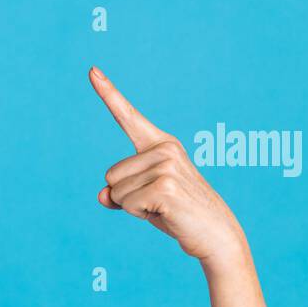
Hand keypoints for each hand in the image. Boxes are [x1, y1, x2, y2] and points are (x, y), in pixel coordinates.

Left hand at [89, 66, 246, 266]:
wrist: (216, 236)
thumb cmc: (177, 215)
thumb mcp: (142, 200)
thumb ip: (119, 193)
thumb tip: (103, 195)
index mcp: (161, 144)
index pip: (128, 117)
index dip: (108, 93)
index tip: (91, 70)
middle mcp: (165, 148)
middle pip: (110, 176)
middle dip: (126, 197)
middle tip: (158, 203)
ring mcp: (167, 165)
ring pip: (116, 192)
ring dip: (133, 208)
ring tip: (164, 208)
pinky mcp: (165, 186)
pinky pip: (126, 205)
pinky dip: (138, 215)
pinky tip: (166, 214)